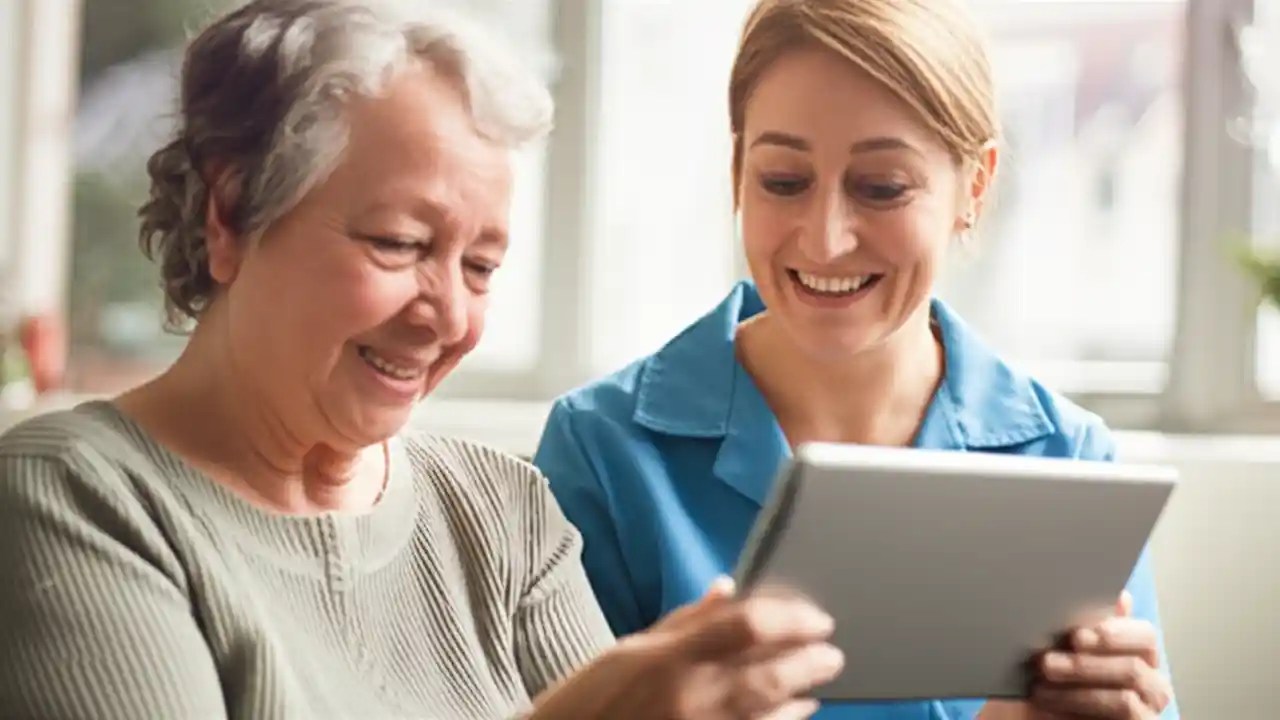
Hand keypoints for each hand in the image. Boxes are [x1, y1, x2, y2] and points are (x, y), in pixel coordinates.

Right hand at [530, 578, 843, 719]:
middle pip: (768, 676)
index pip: (745, 625)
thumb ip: (684, 622)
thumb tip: (728, 589)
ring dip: (799, 698)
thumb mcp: (628, 649)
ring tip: (814, 685)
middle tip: (832, 653)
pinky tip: (792, 714)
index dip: (791, 618)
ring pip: (768, 716)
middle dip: (808, 663)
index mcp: (667, 657)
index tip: (815, 617)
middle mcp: (687, 696)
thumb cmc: (587, 699)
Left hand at [1027, 592, 1173, 718]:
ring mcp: (1148, 710)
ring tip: (1041, 682)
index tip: (1077, 635)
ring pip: (1126, 694)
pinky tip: (1050, 704)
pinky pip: (1125, 714)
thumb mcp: (1067, 647)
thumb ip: (1090, 624)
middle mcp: (1151, 682)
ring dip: (1078, 687)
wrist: (1042, 716)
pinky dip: (1083, 706)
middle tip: (1048, 661)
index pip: (1144, 635)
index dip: (1114, 632)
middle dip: (1085, 663)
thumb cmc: (1057, 681)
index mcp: (1139, 654)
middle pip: (1134, 665)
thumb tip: (1119, 596)